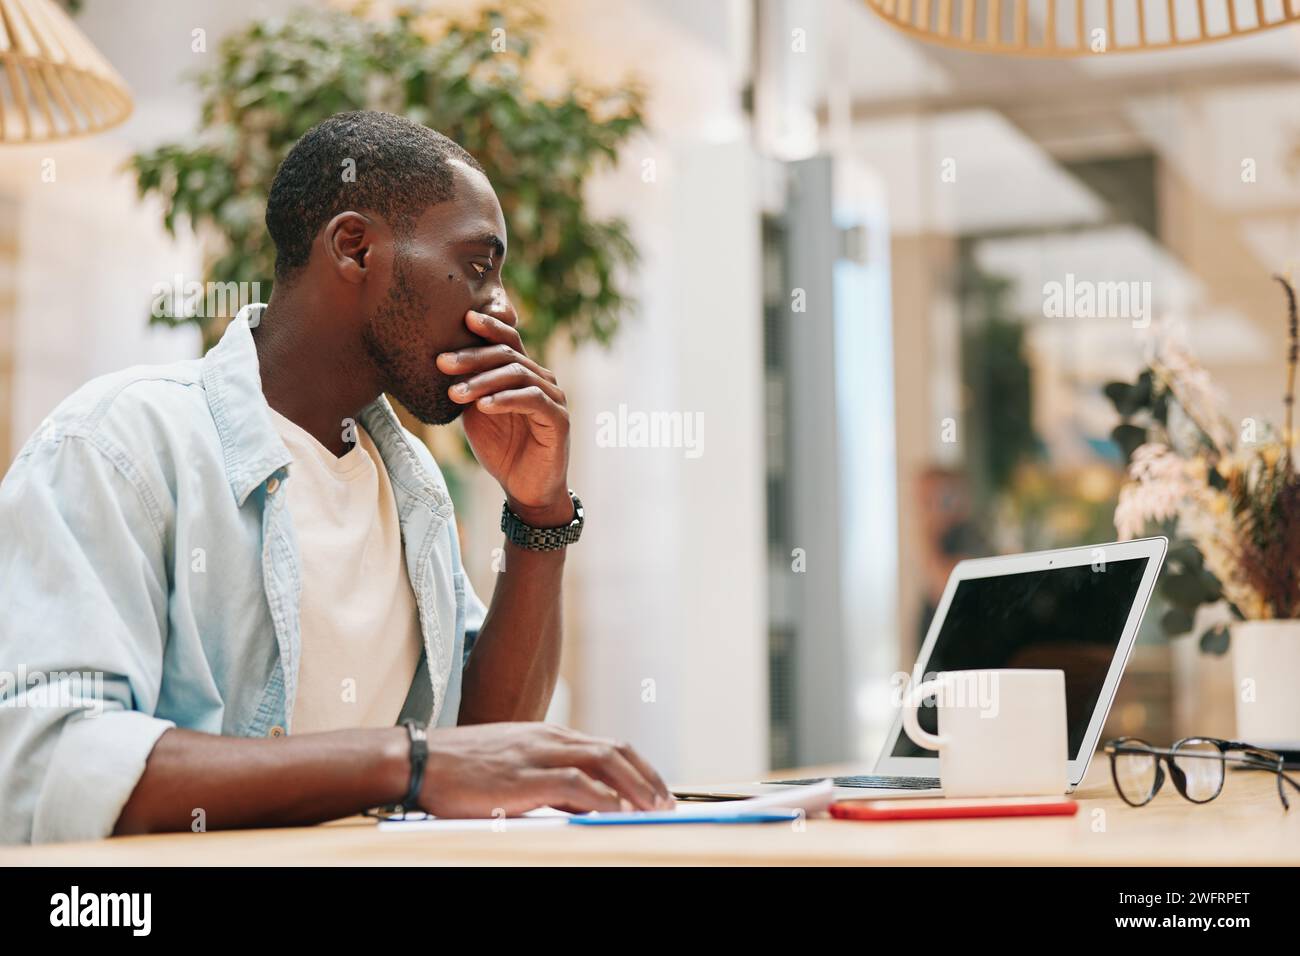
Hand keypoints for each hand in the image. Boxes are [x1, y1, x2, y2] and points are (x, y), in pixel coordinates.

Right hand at [417, 723, 674, 816]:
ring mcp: (538, 754)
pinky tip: (619, 812)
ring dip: (636, 786)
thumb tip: (584, 806)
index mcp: (548, 735)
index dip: (638, 767)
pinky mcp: (524, 776)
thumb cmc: (459, 769)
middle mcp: (550, 738)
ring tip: (655, 809)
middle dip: (647, 776)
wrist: (417, 760)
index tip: (657, 790)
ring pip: (604, 761)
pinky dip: (604, 797)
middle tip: (668, 803)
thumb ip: (548, 782)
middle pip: (616, 750)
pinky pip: (576, 784)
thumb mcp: (512, 769)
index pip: (608, 745)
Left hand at [437, 311, 571, 526]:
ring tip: (455, 392)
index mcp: (523, 374)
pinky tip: (483, 405)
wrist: (525, 489)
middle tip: (442, 362)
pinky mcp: (559, 420)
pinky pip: (532, 400)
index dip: (489, 327)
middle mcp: (541, 380)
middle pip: (508, 355)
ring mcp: (553, 398)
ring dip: (483, 381)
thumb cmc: (501, 450)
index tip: (463, 319)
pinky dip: (506, 399)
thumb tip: (441, 362)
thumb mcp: (476, 413)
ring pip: (518, 375)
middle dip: (473, 357)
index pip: (508, 341)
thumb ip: (469, 387)